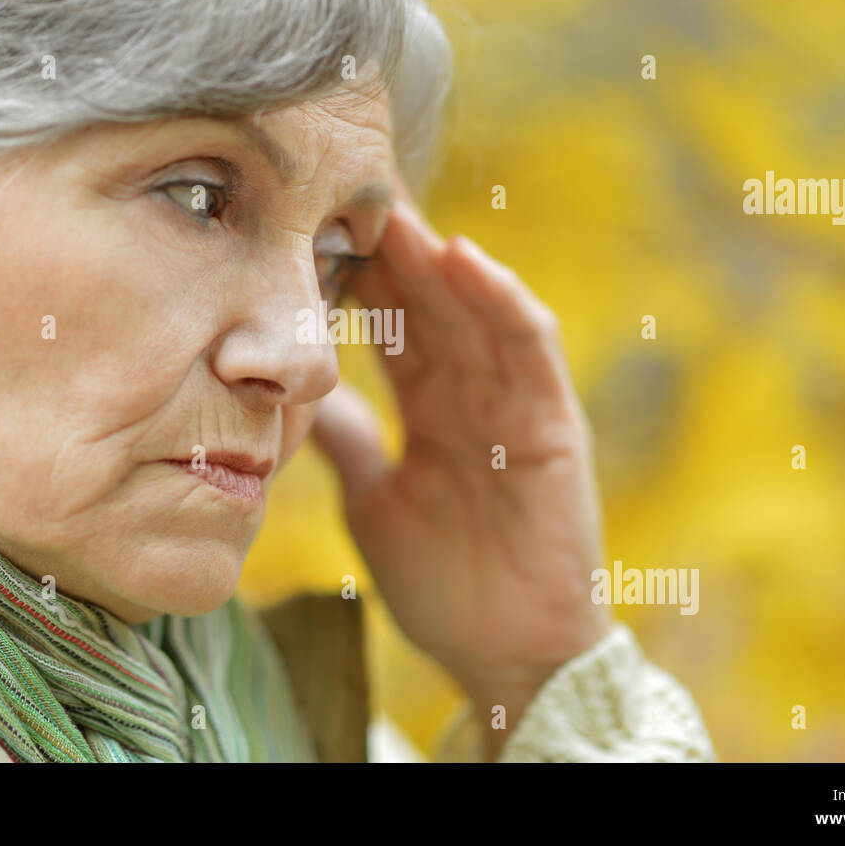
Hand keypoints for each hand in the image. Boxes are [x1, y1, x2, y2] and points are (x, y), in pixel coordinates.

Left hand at [311, 176, 612, 760]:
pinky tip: (463, 258)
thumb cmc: (445, 583)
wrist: (505, 656)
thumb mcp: (373, 498)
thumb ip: (346, 440)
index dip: (360, 278)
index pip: (396, 325)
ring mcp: (516, 406)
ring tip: (396, 208)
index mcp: (432, 410)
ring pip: (476, 312)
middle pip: (432, 304)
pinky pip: (530, 350)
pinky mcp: (553, 425)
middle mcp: (474, 396)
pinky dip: (502, 301)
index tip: (312, 228)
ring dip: (440, 259)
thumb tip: (291, 396)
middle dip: (395, 248)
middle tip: (349, 189)